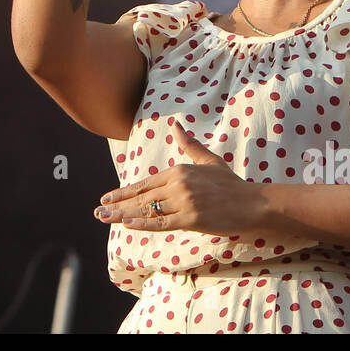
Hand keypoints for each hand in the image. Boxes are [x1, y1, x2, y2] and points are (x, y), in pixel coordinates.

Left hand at [93, 119, 268, 234]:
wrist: (251, 203)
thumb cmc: (230, 184)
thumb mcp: (208, 160)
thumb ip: (189, 144)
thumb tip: (176, 124)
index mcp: (179, 171)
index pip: (145, 183)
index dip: (124, 191)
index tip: (107, 197)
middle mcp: (178, 184)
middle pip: (141, 197)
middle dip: (117, 204)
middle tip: (98, 210)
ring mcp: (184, 202)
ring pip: (147, 210)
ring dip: (123, 215)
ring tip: (104, 218)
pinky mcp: (191, 218)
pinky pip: (161, 222)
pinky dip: (143, 224)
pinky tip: (128, 225)